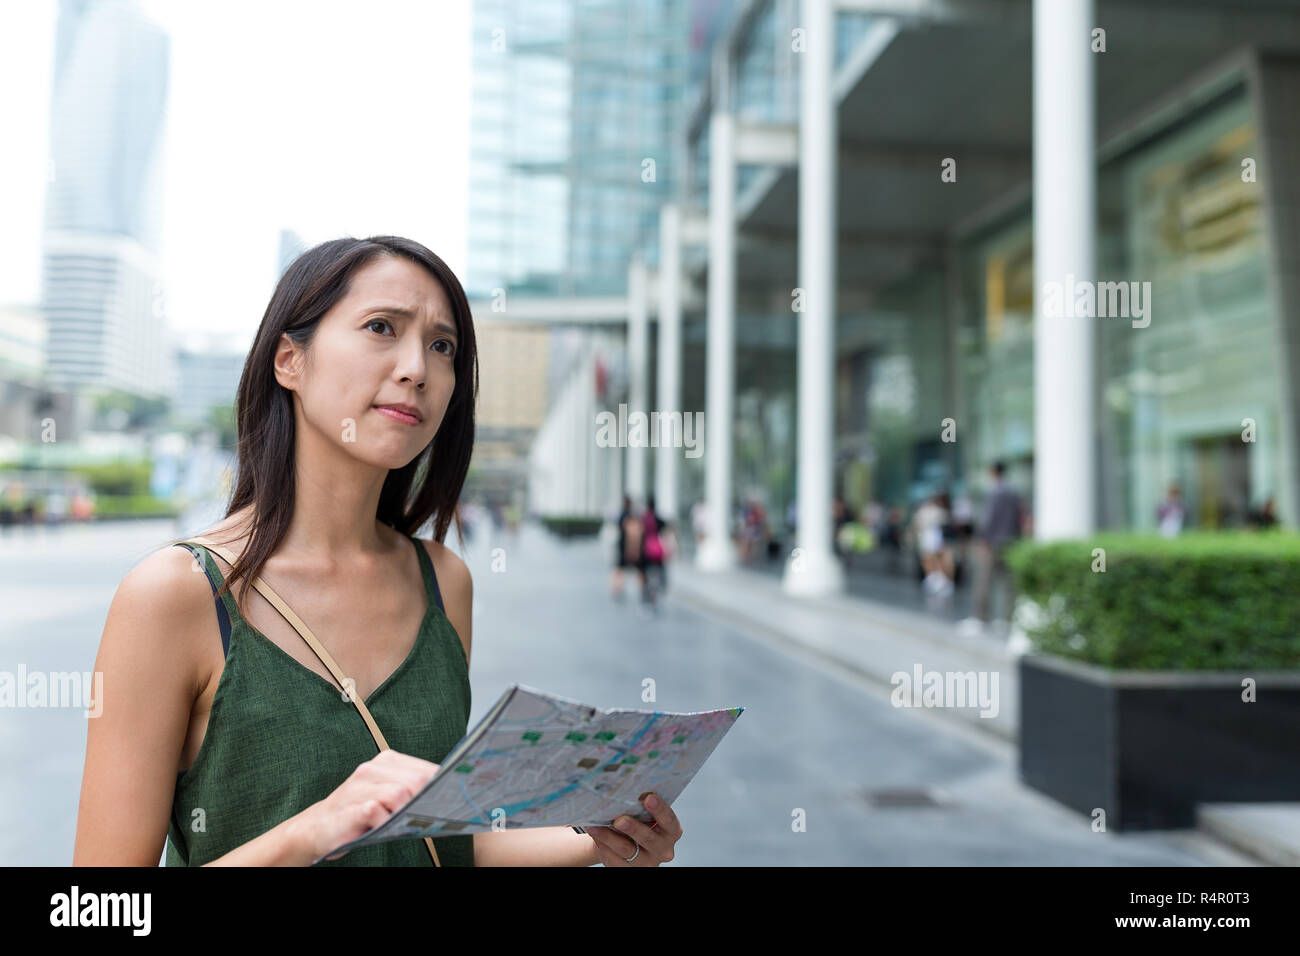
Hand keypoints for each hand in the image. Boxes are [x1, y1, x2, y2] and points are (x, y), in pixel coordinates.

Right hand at [294, 749, 439, 864]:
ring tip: (400, 822)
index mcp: (386, 762)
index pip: (425, 769)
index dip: (442, 785)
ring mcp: (360, 785)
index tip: (454, 799)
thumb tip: (447, 798)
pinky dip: (385, 821)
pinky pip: (378, 810)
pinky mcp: (351, 805)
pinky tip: (381, 826)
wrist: (316, 828)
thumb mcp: (386, 797)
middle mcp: (372, 768)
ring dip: (406, 812)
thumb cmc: (358, 813)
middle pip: (417, 780)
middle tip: (428, 816)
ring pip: (401, 793)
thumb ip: (411, 792)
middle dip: (427, 800)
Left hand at [586, 792, 681, 866]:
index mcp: (672, 831)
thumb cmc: (639, 821)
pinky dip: (602, 846)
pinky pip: (614, 860)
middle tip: (619, 819)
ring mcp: (647, 862)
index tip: (648, 797)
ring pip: (626, 850)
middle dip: (633, 828)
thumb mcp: (646, 814)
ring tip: (595, 826)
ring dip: (609, 837)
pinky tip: (594, 835)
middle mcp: (663, 849)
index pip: (668, 820)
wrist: (627, 842)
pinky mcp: (630, 870)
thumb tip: (624, 790)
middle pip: (647, 838)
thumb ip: (642, 807)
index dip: (659, 809)